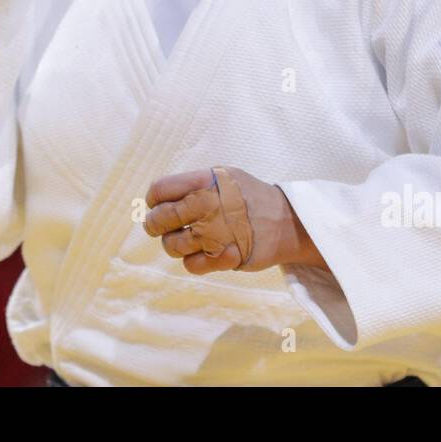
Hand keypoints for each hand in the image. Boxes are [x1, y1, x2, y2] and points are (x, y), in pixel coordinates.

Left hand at [143, 166, 309, 274]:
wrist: (287, 221)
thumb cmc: (248, 197)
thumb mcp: (223, 176)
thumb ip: (192, 184)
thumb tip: (154, 198)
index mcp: (206, 181)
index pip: (159, 190)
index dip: (153, 200)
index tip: (157, 205)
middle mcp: (208, 204)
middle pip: (159, 219)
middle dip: (154, 225)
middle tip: (158, 226)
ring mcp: (216, 232)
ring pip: (172, 245)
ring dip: (174, 244)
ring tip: (186, 239)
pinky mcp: (224, 257)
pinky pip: (190, 265)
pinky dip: (194, 261)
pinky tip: (204, 252)